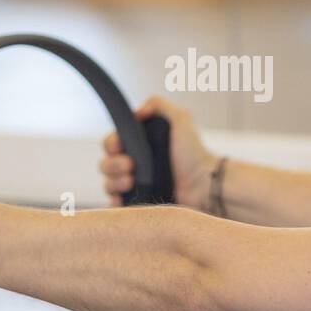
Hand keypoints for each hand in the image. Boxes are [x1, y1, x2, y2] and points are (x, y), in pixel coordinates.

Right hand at [99, 95, 216, 209]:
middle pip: (105, 164)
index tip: (119, 147)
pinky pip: (115, 205)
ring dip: (114, 182)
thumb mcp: (181, 120)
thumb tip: (138, 111)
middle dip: (113, 165)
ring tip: (131, 182)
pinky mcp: (138, 204)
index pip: (110, 143)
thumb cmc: (194, 153)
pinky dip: (114, 202)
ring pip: (108, 184)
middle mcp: (133, 165)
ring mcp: (134, 186)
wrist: (205, 184)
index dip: (111, 144)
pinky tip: (122, 199)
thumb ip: (159, 105)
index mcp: (138, 145)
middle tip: (131, 166)